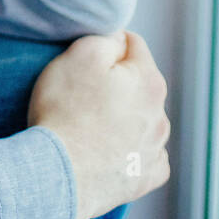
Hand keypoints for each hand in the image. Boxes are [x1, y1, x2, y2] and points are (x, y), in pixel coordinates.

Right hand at [27, 31, 170, 218]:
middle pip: (139, 85)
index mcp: (150, 82)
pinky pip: (145, 157)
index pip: (134, 45)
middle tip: (83, 91)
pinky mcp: (143, 179)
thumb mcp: (81, 55)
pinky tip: (111, 150)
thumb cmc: (65, 110)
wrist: (57, 173)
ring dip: (125, 117)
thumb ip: (107, 39)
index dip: (108, 44)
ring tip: (92, 124)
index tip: (85, 58)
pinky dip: (132, 151)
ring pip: (143, 121)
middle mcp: (160, 116)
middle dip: (118, 83)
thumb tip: (120, 40)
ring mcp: (154, 151)